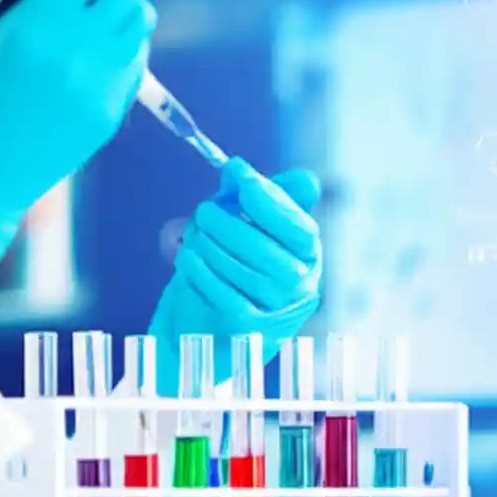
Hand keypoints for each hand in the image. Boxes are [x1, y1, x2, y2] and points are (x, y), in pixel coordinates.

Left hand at [149, 158, 322, 395]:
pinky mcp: (242, 327)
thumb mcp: (251, 229)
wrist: (213, 327)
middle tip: (204, 211)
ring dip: (203, 242)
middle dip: (222, 220)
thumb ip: (251, 198)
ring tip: (195, 238)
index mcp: (308, 256)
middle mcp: (298, 285)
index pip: (296, 226)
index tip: (238, 174)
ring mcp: (272, 309)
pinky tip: (188, 257)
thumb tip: (238, 169)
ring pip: (229, 262)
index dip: (266, 197)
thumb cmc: (238, 268)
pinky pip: (212, 284)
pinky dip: (194, 266)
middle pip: (257, 243)